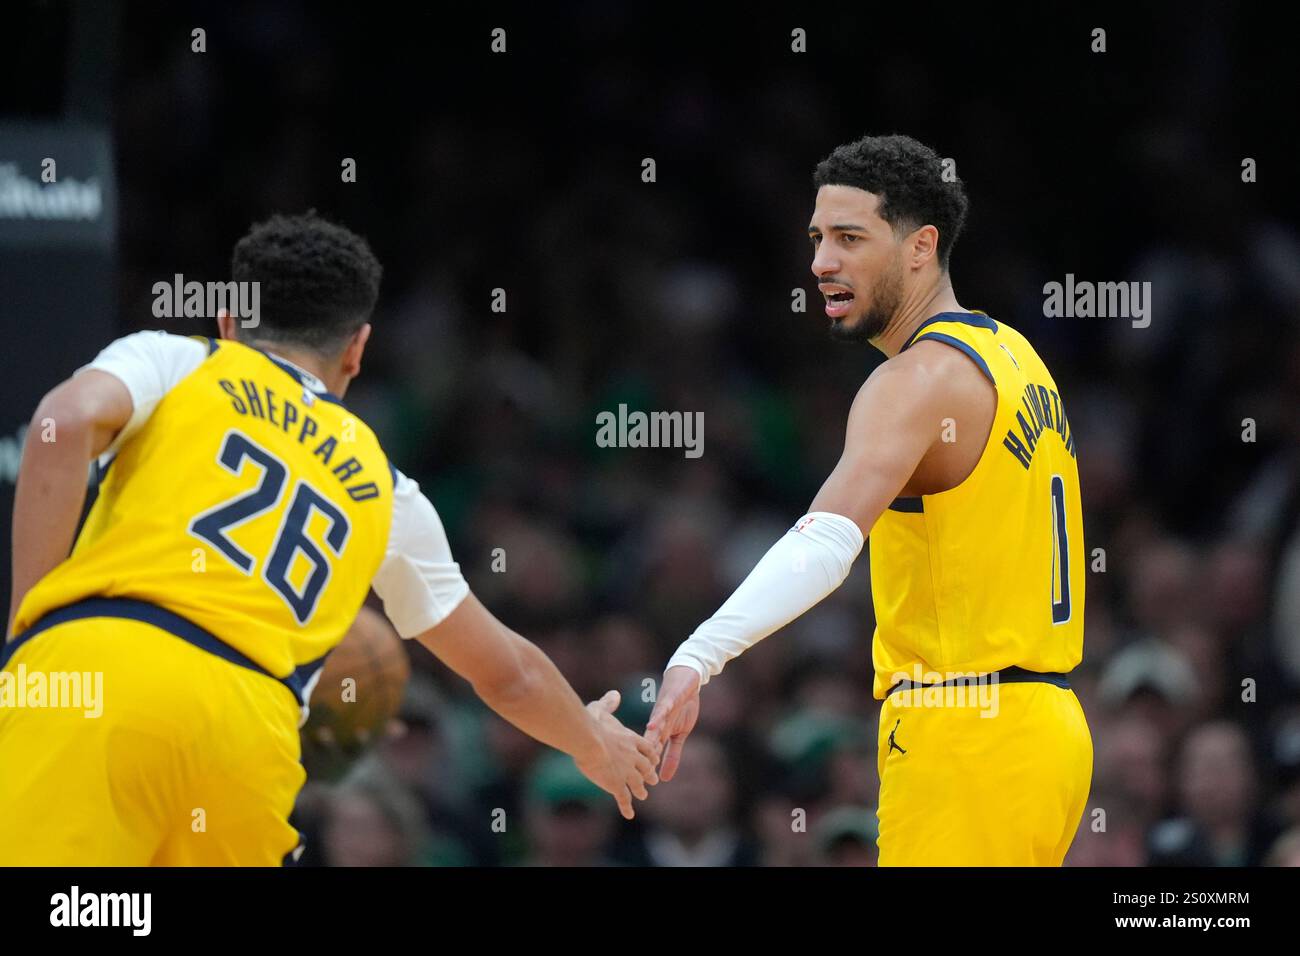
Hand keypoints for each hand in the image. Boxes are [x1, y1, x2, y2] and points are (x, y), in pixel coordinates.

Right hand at [574, 690, 660, 819]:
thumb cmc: (592, 723)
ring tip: (643, 795)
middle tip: (653, 779)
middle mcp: (633, 757)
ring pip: (638, 783)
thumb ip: (610, 703)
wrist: (588, 741)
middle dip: (649, 773)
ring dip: (641, 790)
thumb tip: (615, 694)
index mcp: (631, 739)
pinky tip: (629, 814)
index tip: (654, 758)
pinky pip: (623, 798)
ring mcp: (626, 772)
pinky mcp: (616, 784)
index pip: (647, 748)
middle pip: (646, 767)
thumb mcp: (602, 709)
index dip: (651, 754)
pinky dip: (627, 807)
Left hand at [644, 665, 700, 781]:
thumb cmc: (682, 708)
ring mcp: (661, 713)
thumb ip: (673, 756)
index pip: (649, 754)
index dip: (643, 768)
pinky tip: (651, 727)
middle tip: (632, 773)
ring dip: (645, 740)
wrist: (686, 680)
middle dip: (640, 758)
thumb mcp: (681, 735)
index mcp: (658, 734)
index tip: (634, 783)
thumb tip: (664, 779)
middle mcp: (656, 724)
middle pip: (647, 743)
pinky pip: (662, 711)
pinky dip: (657, 719)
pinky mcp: (668, 701)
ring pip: (652, 728)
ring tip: (635, 752)